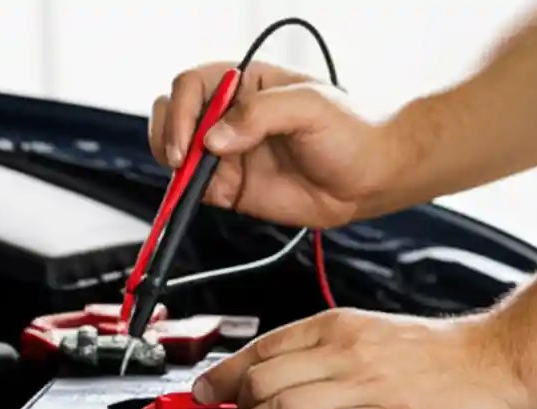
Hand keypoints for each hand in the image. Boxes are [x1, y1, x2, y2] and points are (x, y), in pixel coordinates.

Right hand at [148, 62, 403, 226]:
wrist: (368, 180)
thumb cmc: (350, 133)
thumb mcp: (310, 107)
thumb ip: (261, 115)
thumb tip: (215, 139)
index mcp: (244, 84)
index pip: (193, 85)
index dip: (184, 110)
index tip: (194, 140)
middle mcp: (228, 116)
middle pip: (174, 114)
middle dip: (168, 134)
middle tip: (182, 159)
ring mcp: (225, 153)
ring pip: (175, 151)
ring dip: (173, 164)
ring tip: (188, 178)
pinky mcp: (228, 187)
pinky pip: (192, 189)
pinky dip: (184, 194)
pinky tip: (197, 196)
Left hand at [190, 308, 536, 408]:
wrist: (494, 360)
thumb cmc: (433, 353)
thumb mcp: (366, 334)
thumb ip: (319, 353)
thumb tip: (270, 376)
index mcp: (337, 326)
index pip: (261, 348)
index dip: (222, 373)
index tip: (203, 391)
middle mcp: (345, 350)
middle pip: (261, 379)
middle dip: (236, 406)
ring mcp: (365, 384)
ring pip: (284, 406)